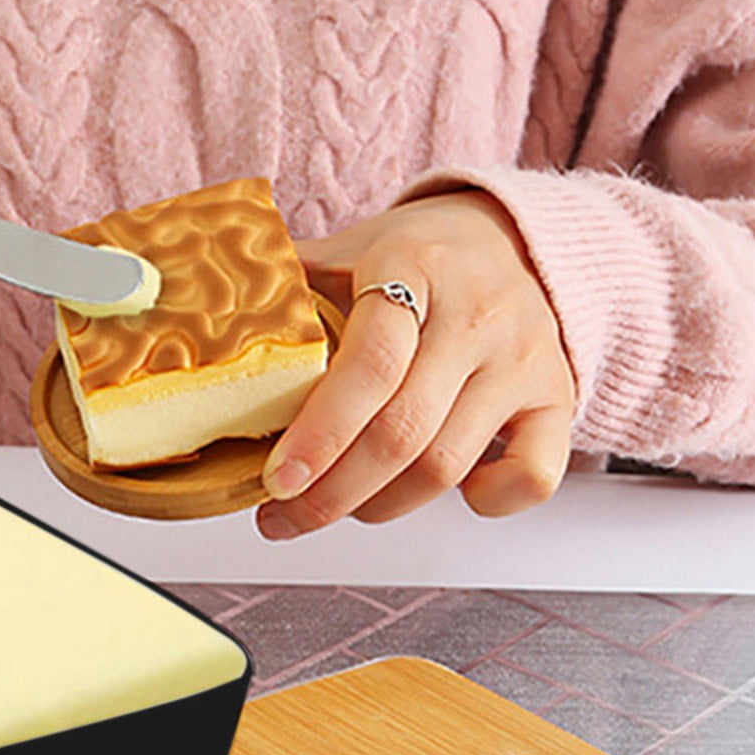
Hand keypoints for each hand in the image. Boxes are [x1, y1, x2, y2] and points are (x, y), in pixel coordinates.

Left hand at [257, 190, 576, 537]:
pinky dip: (486, 502)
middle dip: (332, 493)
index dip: (319, 434)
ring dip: (379, 506)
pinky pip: (534, 476)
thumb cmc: (416, 258)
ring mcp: (525, 360)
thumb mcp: (349, 251)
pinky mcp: (559, 399)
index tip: (275, 481)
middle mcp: (479, 314)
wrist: (514, 238)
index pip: (370, 366)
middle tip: (283, 516)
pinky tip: (444, 493)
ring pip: (447, 466)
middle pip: (403, 433)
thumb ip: (284, 288)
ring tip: (337, 505)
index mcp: (415, 266)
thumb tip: (195, 325)